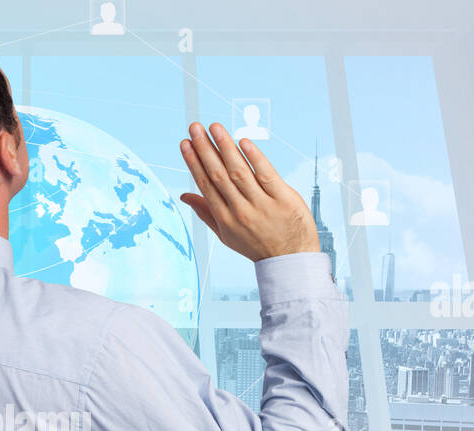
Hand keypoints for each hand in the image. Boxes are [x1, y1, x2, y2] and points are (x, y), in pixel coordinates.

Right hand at [179, 122, 318, 261]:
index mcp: (225, 219)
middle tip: (195, 127)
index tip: (185, 143)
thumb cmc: (256, 244)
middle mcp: (241, 211)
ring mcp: (262, 205)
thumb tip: (184, 196)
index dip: (194, 163)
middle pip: (219, 175)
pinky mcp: (283, 199)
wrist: (290, 259)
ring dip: (226, 147)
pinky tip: (244, 141)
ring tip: (215, 127)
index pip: (206, 185)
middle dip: (205, 149)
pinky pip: (266, 175)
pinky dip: (255, 158)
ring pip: (240, 172)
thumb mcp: (226, 234)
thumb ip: (206, 212)